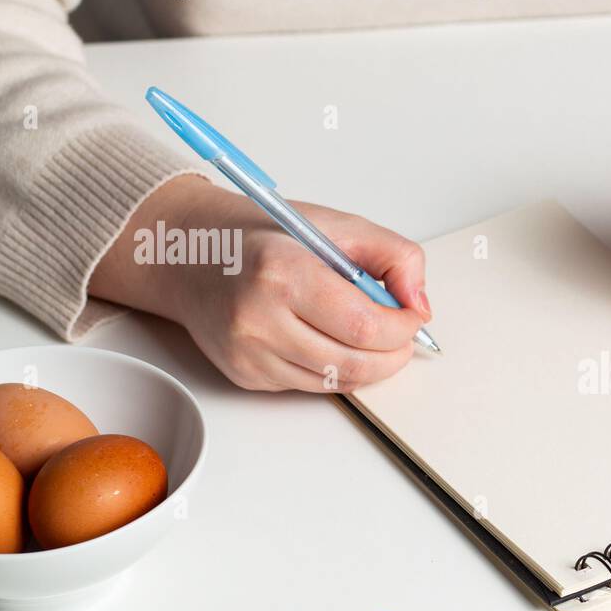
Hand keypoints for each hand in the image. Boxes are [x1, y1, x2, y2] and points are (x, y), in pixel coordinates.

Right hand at [91, 176, 430, 391]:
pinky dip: (335, 369)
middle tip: (402, 335)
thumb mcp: (335, 225)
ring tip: (373, 337)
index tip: (413, 316)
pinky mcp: (245, 375)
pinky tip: (332, 341)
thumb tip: (419, 304)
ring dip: (369, 365)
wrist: (191, 254)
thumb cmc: (265, 236)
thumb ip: (393, 256)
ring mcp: (248, 353)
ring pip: (336, 382)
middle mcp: (258, 318)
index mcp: (283, 271)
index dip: (402, 327)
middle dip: (393, 353)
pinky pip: (310, 385)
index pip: (364, 324)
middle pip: (354, 362)